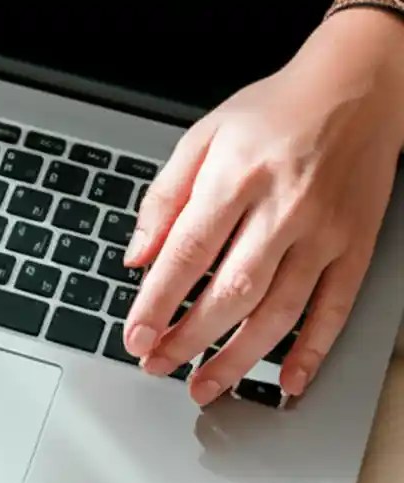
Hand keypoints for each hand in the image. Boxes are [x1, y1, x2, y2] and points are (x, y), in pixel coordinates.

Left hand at [122, 8, 403, 404]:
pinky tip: (285, 382)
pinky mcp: (357, 247)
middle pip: (231, 291)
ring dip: (237, 358)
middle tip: (157, 365)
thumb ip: (165, 199)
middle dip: (189, 338)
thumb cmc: (274, 112)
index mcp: (237, 177)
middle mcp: (284, 209)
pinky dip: (312, 352)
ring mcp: (325, 232)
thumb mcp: (203, 137)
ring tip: (203, 385)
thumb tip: (137, 259)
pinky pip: (335, 309)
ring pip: (279, 311)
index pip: (186, 254)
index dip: (156, 303)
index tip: (134, 336)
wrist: (360, 85)